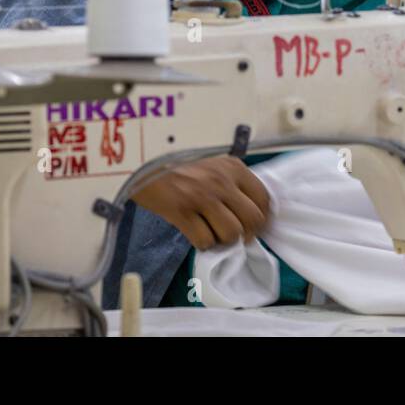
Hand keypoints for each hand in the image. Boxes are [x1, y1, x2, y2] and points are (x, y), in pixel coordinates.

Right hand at [131, 156, 270, 249]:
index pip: (263, 198)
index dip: (263, 218)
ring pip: (231, 233)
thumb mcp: (211, 162)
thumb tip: (247, 209)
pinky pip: (205, 240)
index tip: (255, 227)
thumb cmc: (176, 162)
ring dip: (223, 240)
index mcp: (232, 167)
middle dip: (247, 234)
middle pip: (252, 220)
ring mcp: (203, 197)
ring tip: (212, 233)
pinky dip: (203, 243)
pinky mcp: (182, 212)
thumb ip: (229, 180)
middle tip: (235, 237)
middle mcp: (222, 181)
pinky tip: (195, 234)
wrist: (141, 161)